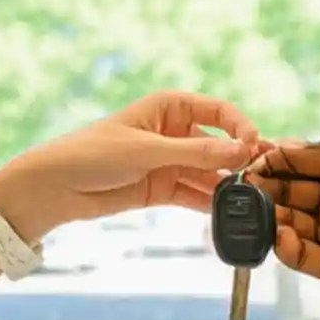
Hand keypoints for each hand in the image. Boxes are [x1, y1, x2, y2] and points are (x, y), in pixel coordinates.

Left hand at [0, 91, 268, 241]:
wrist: (55, 187)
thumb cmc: (94, 154)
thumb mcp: (148, 150)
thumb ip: (196, 152)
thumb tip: (242, 150)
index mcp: (170, 107)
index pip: (219, 111)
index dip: (241, 127)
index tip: (255, 146)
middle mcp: (175, 132)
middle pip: (219, 144)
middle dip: (240, 160)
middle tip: (264, 178)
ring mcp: (170, 162)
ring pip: (210, 172)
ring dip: (228, 185)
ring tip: (251, 201)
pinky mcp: (162, 188)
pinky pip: (195, 194)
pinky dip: (210, 203)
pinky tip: (228, 213)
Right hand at [248, 122, 319, 319]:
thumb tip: (281, 149)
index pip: (295, 164)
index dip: (272, 160)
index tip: (248, 157)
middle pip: (284, 195)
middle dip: (261, 189)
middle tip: (241, 186)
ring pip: (286, 226)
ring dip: (268, 218)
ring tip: (255, 211)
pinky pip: (302, 258)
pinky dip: (285, 248)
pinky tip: (280, 235)